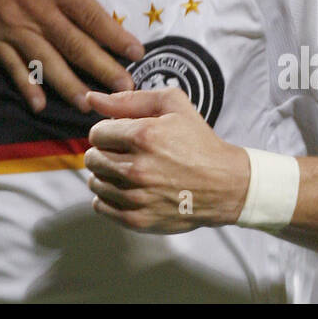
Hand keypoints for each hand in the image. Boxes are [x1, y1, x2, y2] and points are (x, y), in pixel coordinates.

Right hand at [0, 0, 141, 112]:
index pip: (92, 18)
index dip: (116, 37)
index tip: (137, 54)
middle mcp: (37, 11)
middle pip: (74, 46)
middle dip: (101, 70)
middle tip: (124, 89)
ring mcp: (13, 27)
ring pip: (46, 62)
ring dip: (69, 86)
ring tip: (89, 105)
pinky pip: (12, 65)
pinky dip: (26, 85)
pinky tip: (39, 104)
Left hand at [83, 88, 248, 232]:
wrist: (225, 184)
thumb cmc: (199, 141)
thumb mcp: (173, 105)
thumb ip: (129, 99)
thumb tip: (93, 98)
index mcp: (142, 136)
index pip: (96, 133)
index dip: (107, 132)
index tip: (121, 136)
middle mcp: (136, 168)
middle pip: (92, 158)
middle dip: (104, 152)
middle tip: (124, 153)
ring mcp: (136, 197)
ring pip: (94, 182)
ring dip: (106, 175)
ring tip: (127, 171)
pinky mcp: (137, 220)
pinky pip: (101, 206)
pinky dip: (108, 197)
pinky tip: (126, 189)